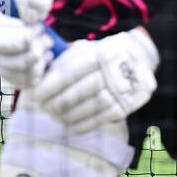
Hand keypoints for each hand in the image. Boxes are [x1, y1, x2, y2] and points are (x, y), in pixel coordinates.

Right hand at [0, 0, 54, 88]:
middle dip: (27, 54)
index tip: (39, 27)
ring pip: (7, 71)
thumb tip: (31, 18)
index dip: (17, 38)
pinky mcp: (5, 65)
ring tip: (47, 50)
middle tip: (46, 40)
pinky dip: (33, 76)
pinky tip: (46, 63)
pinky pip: (16, 80)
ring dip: (32, 65)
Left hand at [31, 26, 158, 133]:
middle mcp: (112, 71)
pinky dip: (84, 125)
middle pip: (80, 91)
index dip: (51, 86)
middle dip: (58, 102)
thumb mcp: (85, 49)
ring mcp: (121, 89)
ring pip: (91, 106)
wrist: (139, 58)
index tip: (36, 95)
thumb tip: (40, 79)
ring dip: (69, 115)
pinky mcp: (127, 104)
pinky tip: (70, 127)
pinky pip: (102, 118)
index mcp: (99, 54)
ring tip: (55, 117)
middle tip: (44, 108)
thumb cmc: (101, 55)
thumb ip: (64, 62)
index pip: (71, 72)